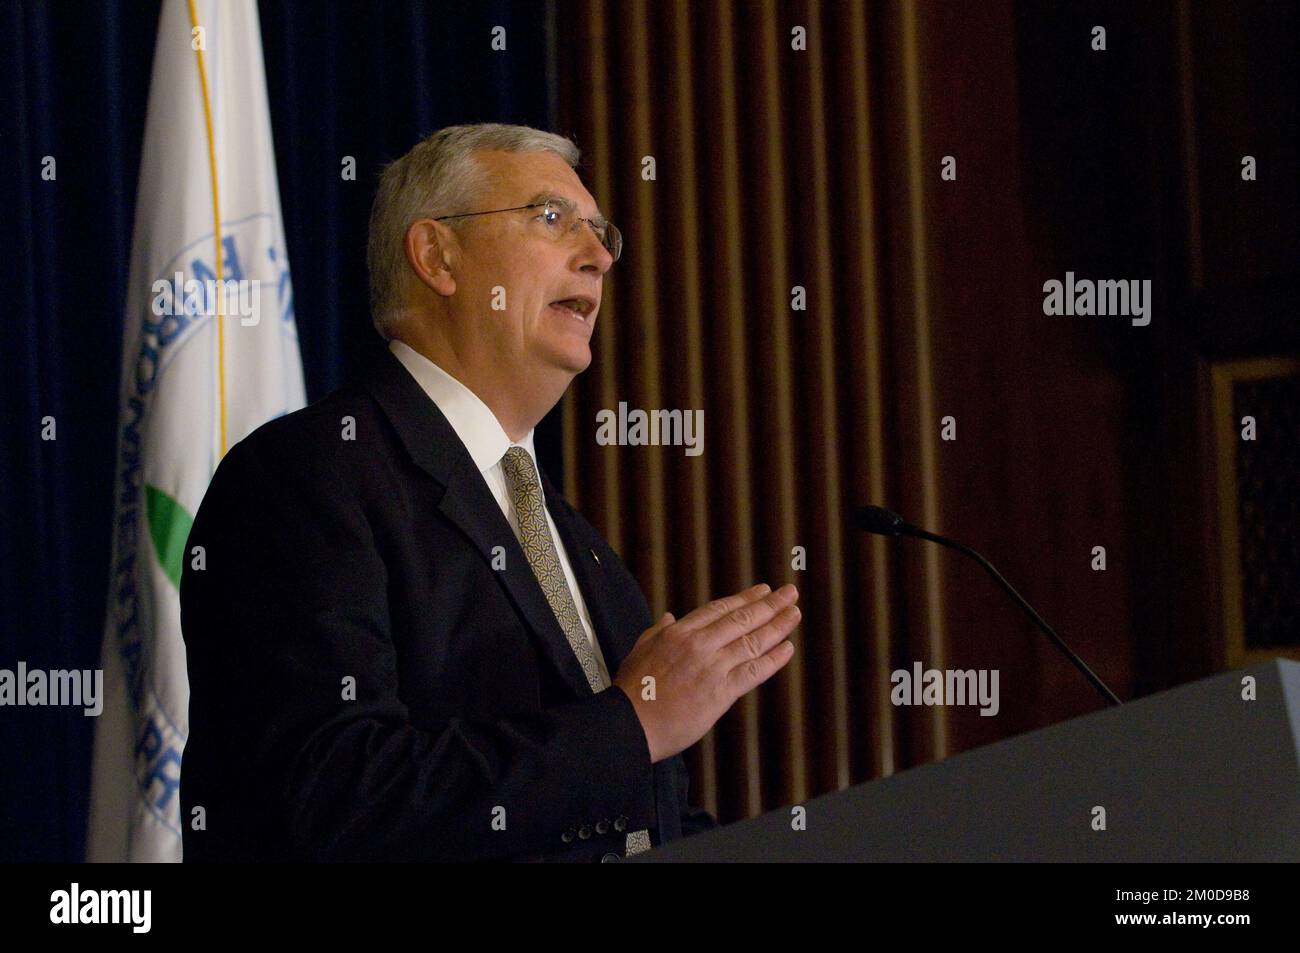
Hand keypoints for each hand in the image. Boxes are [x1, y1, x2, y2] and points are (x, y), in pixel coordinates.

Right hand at [613, 583, 799, 762]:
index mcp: (678, 633)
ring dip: (777, 626)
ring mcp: (712, 667)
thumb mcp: (638, 651)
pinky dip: (773, 659)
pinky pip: (753, 671)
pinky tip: (787, 649)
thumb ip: (656, 631)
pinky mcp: (721, 692)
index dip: (744, 599)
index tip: (762, 591)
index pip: (719, 609)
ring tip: (793, 614)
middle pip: (742, 619)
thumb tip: (669, 617)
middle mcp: (698, 645)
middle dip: (769, 605)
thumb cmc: (631, 692)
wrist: (630, 724)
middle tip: (789, 593)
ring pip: (752, 641)